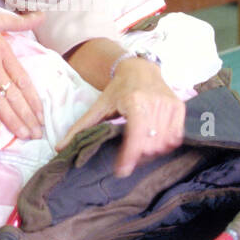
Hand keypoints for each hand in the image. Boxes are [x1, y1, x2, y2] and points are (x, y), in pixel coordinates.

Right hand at [0, 0, 47, 141]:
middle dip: (27, 116)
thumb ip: (20, 22)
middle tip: (37, 134)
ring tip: (22, 134)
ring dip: (11, 119)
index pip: (24, 80)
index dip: (34, 101)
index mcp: (3, 49)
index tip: (41, 117)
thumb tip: (43, 16)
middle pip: (14, 94)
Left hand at [57, 57, 184, 176]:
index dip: (129, 157)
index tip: (121, 171)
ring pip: (165, 144)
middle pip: (151, 145)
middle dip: (139, 155)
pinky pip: (176, 137)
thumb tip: (59, 148)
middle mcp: (155, 103)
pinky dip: (165, 145)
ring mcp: (169, 105)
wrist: (140, 68)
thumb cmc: (118, 89)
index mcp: (135, 102)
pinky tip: (153, 141)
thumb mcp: (98, 106)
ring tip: (140, 148)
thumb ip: (80, 127)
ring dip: (152, 152)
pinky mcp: (179, 108)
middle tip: (128, 156)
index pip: (136, 137)